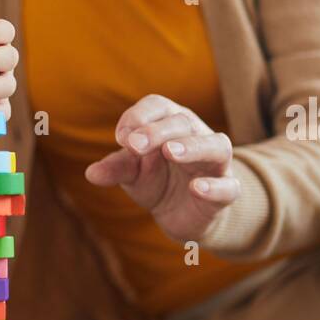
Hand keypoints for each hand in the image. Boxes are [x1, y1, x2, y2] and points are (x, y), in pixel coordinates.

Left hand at [84, 94, 239, 242]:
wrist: (181, 214)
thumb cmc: (157, 180)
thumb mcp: (132, 174)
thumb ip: (116, 169)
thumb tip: (91, 174)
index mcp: (171, 123)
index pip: (158, 106)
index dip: (138, 116)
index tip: (120, 137)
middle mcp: (197, 135)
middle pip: (183, 122)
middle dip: (157, 131)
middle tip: (134, 145)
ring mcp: (215, 163)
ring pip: (216, 146)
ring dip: (192, 147)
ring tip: (170, 152)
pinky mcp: (226, 191)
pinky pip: (229, 186)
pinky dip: (215, 186)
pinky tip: (197, 188)